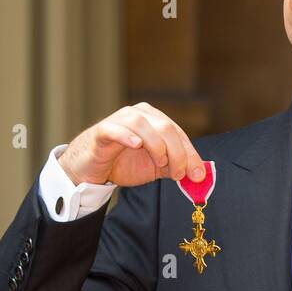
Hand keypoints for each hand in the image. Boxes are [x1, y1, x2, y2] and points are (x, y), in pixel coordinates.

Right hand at [58, 101, 205, 187]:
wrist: (92, 169)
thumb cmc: (123, 163)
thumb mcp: (155, 168)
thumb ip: (175, 168)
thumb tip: (199, 175)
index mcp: (154, 120)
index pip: (177, 133)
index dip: (190, 154)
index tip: (198, 175)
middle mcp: (138, 114)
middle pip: (165, 127)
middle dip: (178, 153)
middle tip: (179, 175)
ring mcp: (119, 120)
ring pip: (143, 125)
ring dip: (157, 146)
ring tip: (160, 164)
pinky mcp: (102, 131)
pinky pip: (115, 129)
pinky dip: (127, 135)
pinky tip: (136, 144)